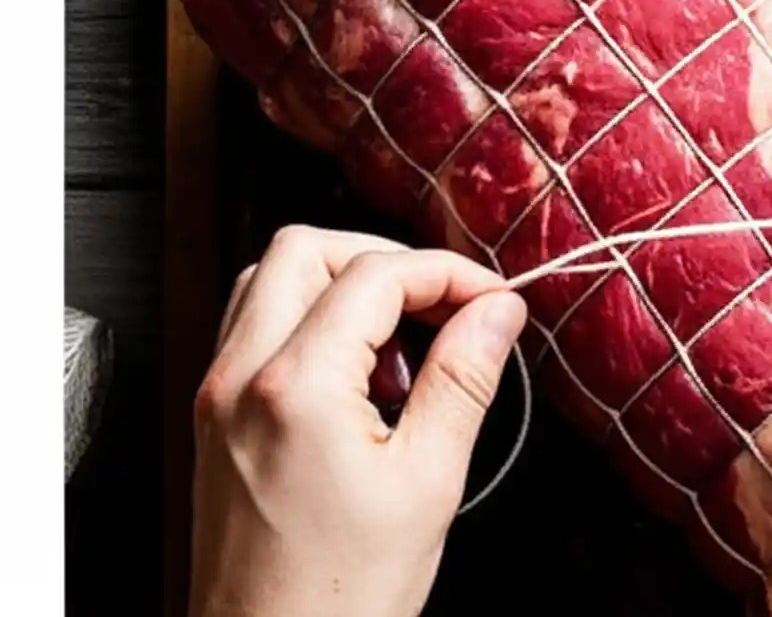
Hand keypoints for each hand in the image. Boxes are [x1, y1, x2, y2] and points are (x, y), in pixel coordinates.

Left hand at [188, 226, 526, 616]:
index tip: (490, 300)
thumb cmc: (339, 595)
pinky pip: (257, 329)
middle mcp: (240, 378)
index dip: (446, 273)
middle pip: (305, 250)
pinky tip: (360, 378)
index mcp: (296, 388)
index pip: (374, 275)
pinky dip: (312, 322)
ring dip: (343, 286)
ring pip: (271, 280)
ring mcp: (218, 396)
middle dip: (385, 261)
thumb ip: (463, 380)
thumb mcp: (428, 481)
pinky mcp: (215, 418)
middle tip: (443, 304)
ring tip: (401, 346)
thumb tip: (495, 314)